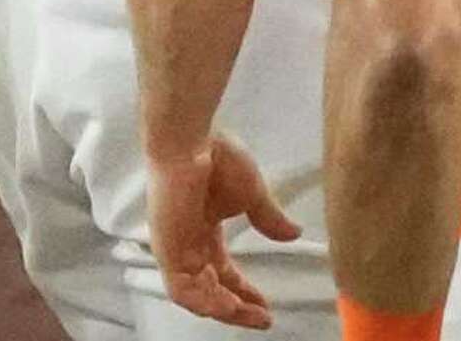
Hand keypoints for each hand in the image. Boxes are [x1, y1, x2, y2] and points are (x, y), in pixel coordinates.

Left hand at [146, 133, 299, 329]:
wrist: (192, 141)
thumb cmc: (219, 159)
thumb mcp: (252, 194)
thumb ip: (269, 217)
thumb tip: (295, 234)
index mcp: (205, 231)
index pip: (223, 272)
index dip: (244, 291)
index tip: (266, 306)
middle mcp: (188, 245)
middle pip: (211, 289)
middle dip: (237, 308)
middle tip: (261, 319)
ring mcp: (175, 249)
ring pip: (196, 295)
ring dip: (222, 308)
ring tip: (247, 315)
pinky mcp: (166, 250)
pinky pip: (182, 288)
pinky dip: (204, 301)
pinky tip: (227, 306)